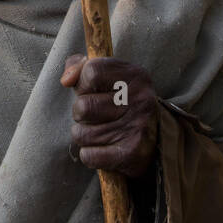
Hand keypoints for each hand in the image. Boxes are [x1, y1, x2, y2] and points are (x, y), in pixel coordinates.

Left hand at [60, 55, 158, 177]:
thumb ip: (81, 67)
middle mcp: (140, 99)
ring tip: (100, 131)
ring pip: (82, 133)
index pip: (92, 71)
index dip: (83, 84)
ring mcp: (137, 127)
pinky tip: (104, 148)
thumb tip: (66, 80)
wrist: (156, 141)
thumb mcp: (109, 76)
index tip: (91, 91)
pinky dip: (90, 154)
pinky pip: (88, 155)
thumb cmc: (121, 102)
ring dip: (84, 135)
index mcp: (135, 75)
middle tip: (95, 116)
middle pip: (83, 105)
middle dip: (80, 113)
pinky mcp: (131, 154)